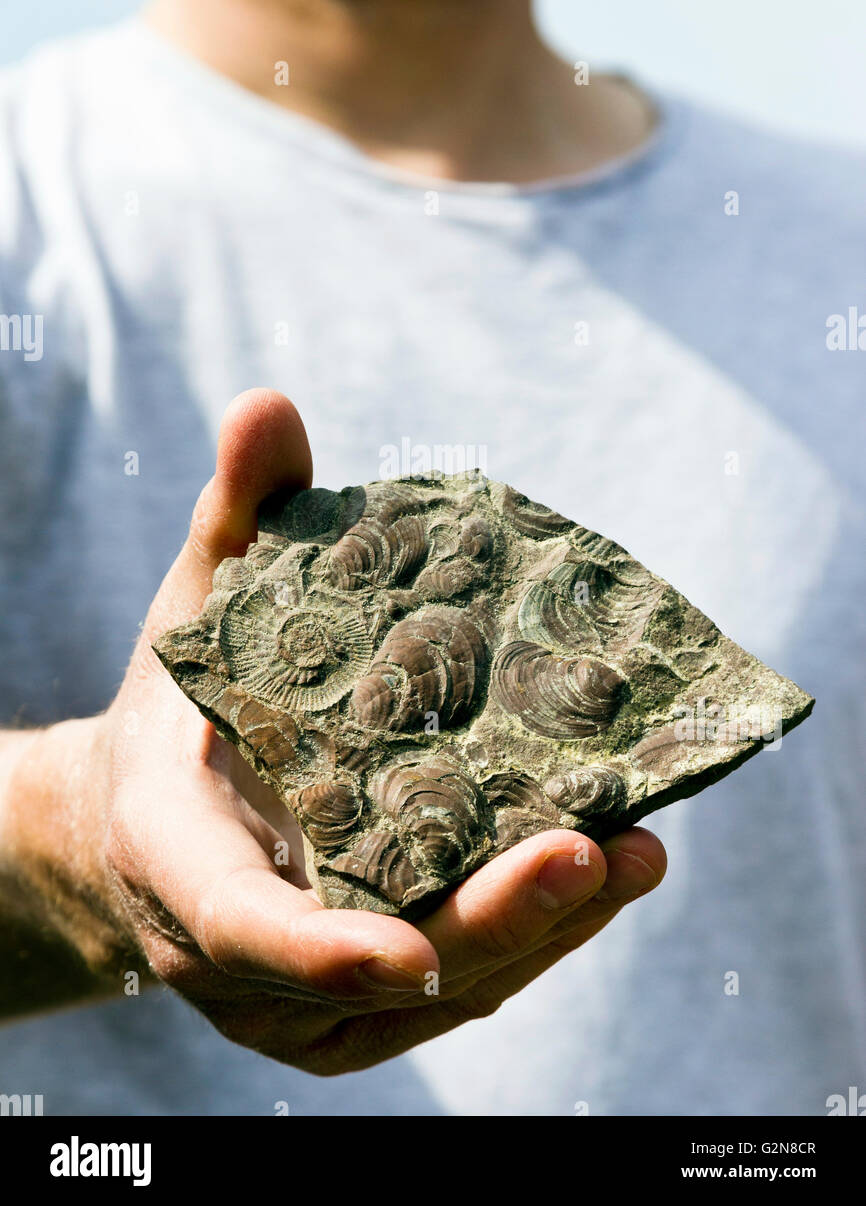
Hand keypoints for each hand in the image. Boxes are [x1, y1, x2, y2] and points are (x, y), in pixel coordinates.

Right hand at [3, 388, 665, 1072]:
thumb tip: (269, 406)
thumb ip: (238, 514)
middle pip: (375, 969)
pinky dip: (530, 941)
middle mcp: (239, 961)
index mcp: (180, 862)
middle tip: (594, 853)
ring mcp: (300, 1001)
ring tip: (635, 854)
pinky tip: (603, 875)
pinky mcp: (354, 1009)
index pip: (246, 931)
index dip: (326, 950)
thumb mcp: (199, 601)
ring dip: (540, 935)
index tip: (413, 950)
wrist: (154, 815)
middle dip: (489, 923)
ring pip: (434, 990)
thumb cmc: (180, 701)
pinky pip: (455, 986)